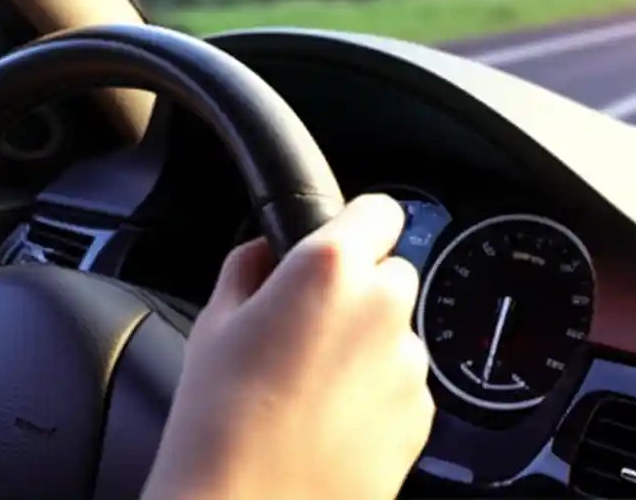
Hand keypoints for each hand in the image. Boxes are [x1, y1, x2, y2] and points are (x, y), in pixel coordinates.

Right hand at [144, 195, 434, 499]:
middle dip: (357, 290)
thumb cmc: (220, 425)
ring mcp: (407, 365)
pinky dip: (376, 391)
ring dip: (366, 344)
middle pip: (391, 272)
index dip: (354, 224)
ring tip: (311, 385)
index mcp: (330, 269)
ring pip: (396, 331)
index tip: (337, 240)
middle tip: (307, 326)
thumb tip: (265, 253)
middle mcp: (381, 307)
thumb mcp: (214, 322)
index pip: (378, 209)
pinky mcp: (421, 415)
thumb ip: (250, 267)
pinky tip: (329, 419)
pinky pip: (403, 382)